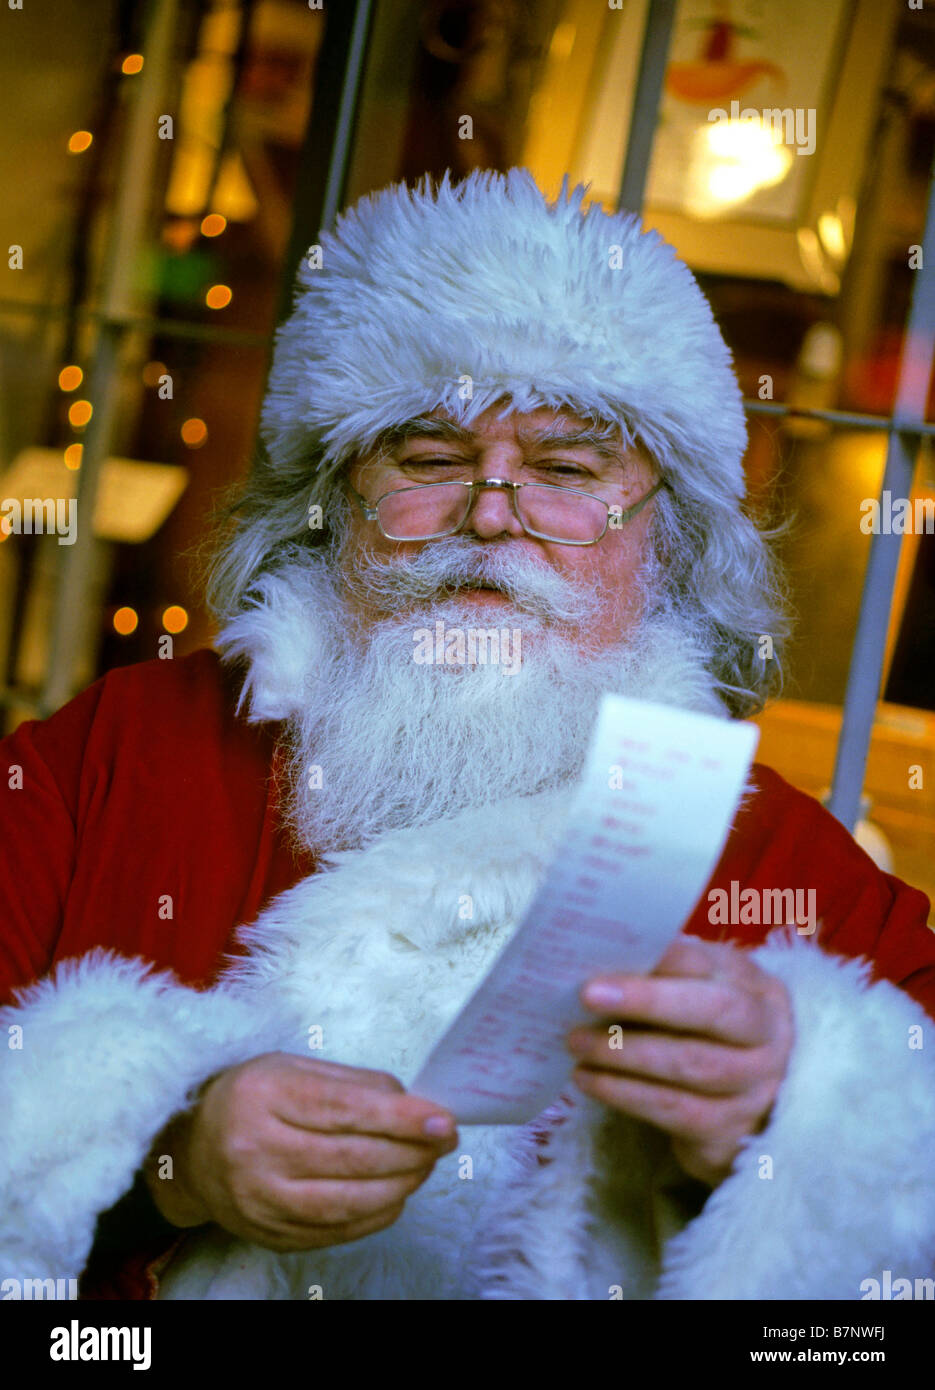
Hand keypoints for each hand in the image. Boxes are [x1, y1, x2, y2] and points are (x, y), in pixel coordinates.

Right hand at [142, 1053, 457, 1251]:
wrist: (190, 1149)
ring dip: (399, 1186)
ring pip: (346, 1203)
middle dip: (410, 1153)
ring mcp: (258, 1199)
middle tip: (444, 1142)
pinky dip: (374, 1216)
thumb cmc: (253, 1098)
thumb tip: (414, 1105)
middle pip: (351, 1159)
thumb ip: (355, 1084)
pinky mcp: (267, 1233)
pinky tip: (394, 1195)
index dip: (401, 1119)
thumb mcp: (295, 1069)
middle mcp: (255, 1150)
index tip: (443, 1120)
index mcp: (264, 1096)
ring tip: (423, 1167)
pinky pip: (334, 1232)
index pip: (345, 1110)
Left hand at [566, 938, 793, 1186]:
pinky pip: (672, 1110)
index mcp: (760, 991)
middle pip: (714, 1012)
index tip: (618, 957)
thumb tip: (605, 961)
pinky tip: (589, 1080)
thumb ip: (669, 979)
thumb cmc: (710, 1038)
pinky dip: (624, 1093)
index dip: (668, 961)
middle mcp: (769, 1037)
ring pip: (690, 1064)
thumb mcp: (705, 999)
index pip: (716, 966)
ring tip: (577, 1043)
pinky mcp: (730, 1132)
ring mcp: (755, 1088)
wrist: (751, 1112)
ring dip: (624, 1053)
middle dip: (648, 1001)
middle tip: (588, 995)